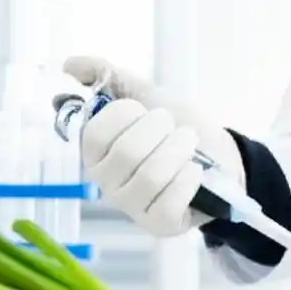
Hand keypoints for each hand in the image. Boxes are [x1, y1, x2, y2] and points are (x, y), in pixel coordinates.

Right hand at [63, 56, 243, 237]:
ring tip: (188, 145)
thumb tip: (69, 64)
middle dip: (160, 130)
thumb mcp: (145, 94)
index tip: (145, 112)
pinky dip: (187, 179)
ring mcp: (131, 207)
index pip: (95, 132)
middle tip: (174, 128)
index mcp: (95, 151)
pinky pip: (168, 202)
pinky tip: (193, 172)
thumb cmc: (177, 126)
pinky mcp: (158, 225)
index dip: (127, 114)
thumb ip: (106, 76)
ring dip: (178, 151)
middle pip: (126, 153)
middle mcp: (106, 182)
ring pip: (151, 175)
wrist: (221, 153)